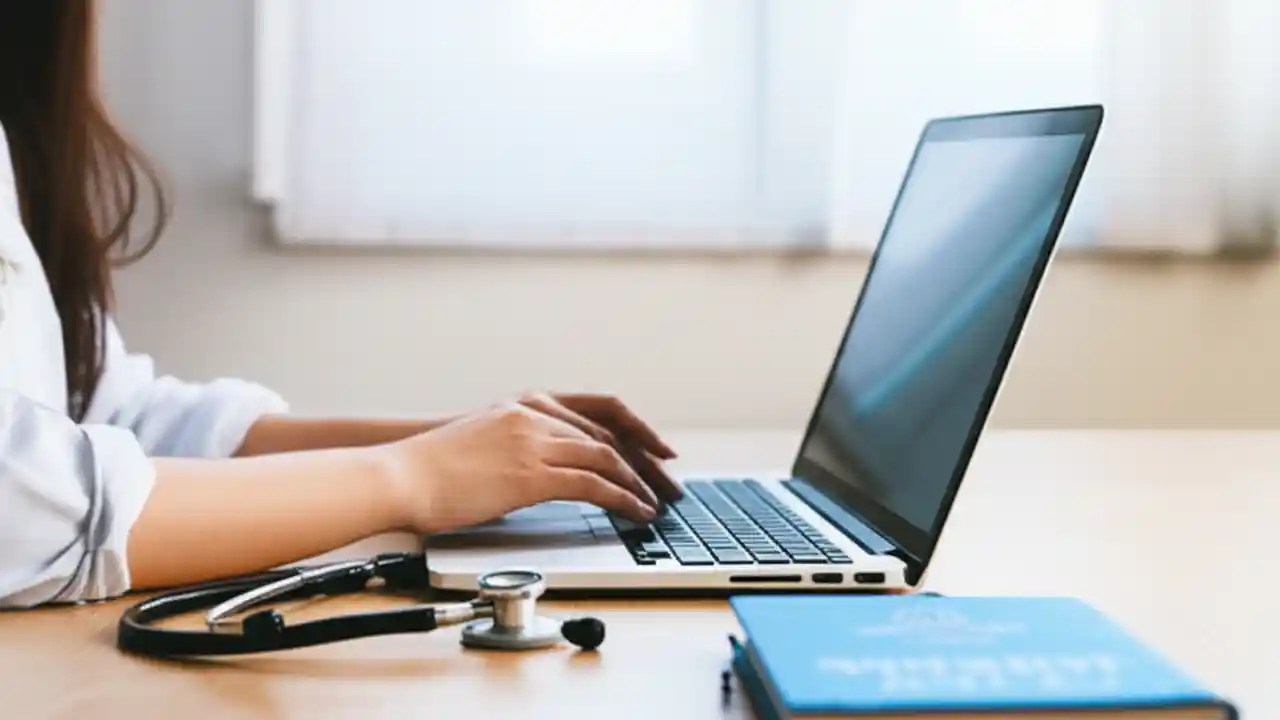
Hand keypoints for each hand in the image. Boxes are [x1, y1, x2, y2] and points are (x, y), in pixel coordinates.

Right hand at [388, 402, 665, 532]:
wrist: (400, 475)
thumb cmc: (430, 468)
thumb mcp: (482, 443)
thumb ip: (515, 448)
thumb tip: (538, 475)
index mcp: (524, 404)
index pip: (595, 411)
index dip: (632, 431)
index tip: (656, 449)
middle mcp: (533, 415)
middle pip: (607, 433)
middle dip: (642, 461)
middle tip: (667, 482)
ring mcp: (533, 442)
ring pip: (605, 457)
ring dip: (637, 483)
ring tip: (655, 504)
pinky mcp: (531, 473)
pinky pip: (592, 484)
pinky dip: (621, 498)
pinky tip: (635, 511)